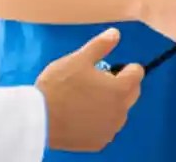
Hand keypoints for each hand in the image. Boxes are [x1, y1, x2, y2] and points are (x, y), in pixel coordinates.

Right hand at [36, 28, 143, 151]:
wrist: (38, 119)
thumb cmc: (59, 85)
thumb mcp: (79, 59)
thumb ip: (101, 45)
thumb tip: (116, 33)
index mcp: (120, 88)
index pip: (137, 73)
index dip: (126, 67)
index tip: (111, 68)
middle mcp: (121, 111)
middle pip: (132, 93)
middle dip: (122, 85)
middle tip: (97, 82)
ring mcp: (110, 129)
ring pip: (119, 112)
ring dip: (111, 104)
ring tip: (87, 99)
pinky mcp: (99, 142)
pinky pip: (106, 127)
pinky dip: (99, 121)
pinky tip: (82, 116)